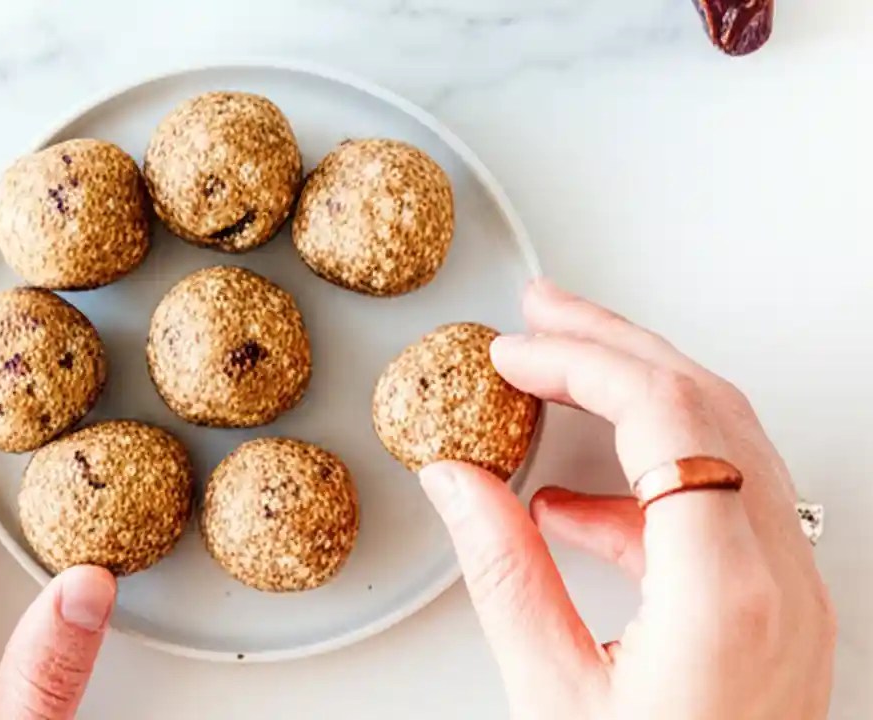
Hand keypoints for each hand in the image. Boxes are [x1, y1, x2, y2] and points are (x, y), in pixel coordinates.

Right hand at [419, 279, 835, 718]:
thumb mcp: (552, 696)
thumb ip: (502, 573)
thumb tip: (456, 477)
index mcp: (726, 595)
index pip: (667, 418)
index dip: (583, 361)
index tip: (514, 352)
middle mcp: (780, 577)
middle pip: (707, 404)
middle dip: (614, 343)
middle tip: (542, 313)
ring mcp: (794, 589)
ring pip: (728, 438)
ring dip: (639, 392)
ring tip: (557, 374)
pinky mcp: (784, 605)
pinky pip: (724, 502)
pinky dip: (650, 478)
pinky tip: (575, 505)